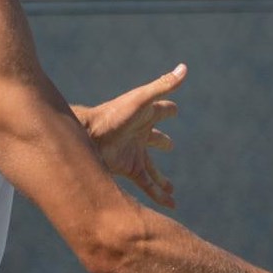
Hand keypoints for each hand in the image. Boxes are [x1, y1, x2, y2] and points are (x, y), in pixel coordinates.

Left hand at [77, 64, 184, 207]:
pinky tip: (170, 205)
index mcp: (146, 115)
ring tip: (171, 189)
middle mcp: (140, 134)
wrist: (87, 136)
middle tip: (169, 145)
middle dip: (163, 141)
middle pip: (156, 138)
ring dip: (162, 178)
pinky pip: (148, 184)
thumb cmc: (113, 115)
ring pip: (153, 168)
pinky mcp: (130, 169)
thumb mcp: (142, 100)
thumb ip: (163, 86)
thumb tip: (184, 68)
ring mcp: (135, 153)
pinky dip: (159, 195)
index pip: (163, 110)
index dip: (169, 110)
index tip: (174, 110)